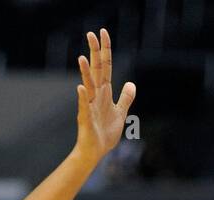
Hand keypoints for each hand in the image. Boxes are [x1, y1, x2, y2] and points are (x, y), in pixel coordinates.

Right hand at [75, 29, 135, 165]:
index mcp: (104, 92)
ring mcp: (89, 107)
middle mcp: (96, 96)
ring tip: (82, 58)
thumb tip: (132, 83)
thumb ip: (126, 97)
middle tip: (91, 33)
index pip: (105, 66)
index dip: (105, 50)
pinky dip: (82, 98)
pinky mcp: (86, 120)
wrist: (96, 152)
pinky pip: (84, 107)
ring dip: (85, 72)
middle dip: (95, 52)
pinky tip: (81, 88)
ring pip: (88, 86)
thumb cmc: (105, 134)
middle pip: (96, 70)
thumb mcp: (120, 113)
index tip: (103, 32)